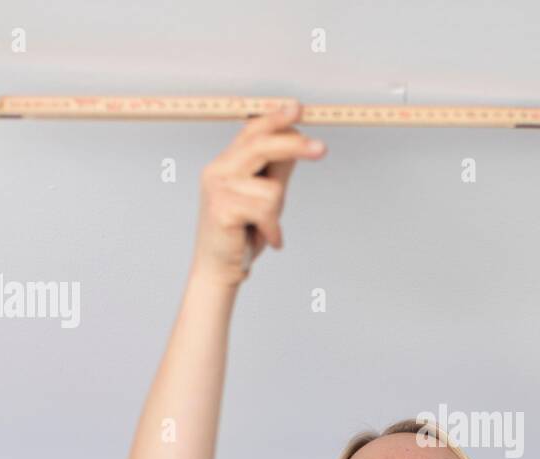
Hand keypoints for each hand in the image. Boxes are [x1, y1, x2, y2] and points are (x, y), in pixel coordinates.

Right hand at [189, 99, 326, 286]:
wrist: (219, 269)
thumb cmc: (241, 234)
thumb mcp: (265, 198)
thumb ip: (277, 171)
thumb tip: (297, 141)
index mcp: (227, 164)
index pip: (252, 132)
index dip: (275, 119)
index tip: (298, 108)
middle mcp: (218, 170)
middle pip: (261, 146)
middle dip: (295, 146)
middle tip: (322, 149)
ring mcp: (217, 188)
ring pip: (271, 189)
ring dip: (277, 214)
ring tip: (266, 228)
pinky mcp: (222, 209)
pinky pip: (265, 211)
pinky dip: (273, 229)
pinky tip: (267, 239)